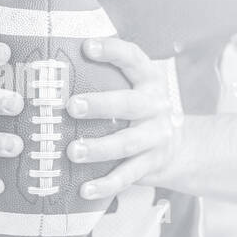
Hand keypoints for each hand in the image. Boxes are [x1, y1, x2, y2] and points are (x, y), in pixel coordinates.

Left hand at [66, 38, 182, 200]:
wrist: (180, 148)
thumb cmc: (139, 111)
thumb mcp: (134, 88)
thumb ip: (106, 76)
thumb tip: (56, 62)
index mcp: (149, 81)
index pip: (134, 59)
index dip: (113, 51)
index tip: (87, 47)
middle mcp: (156, 107)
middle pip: (130, 104)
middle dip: (101, 105)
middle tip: (72, 106)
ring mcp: (155, 137)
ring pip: (127, 143)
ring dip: (98, 148)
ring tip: (72, 152)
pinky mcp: (151, 164)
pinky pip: (127, 176)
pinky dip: (106, 185)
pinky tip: (85, 189)